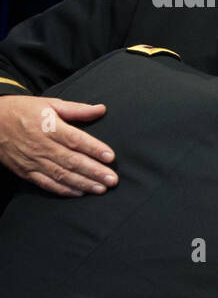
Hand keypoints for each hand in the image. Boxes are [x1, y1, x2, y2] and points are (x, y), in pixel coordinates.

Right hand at [0, 95, 116, 195]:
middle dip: (94, 171)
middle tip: (112, 180)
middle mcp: (42, 145)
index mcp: (49, 127)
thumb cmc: (23, 111)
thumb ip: (77, 109)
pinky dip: (63, 190)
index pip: (75, 139)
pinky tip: (79, 193)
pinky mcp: (26, 171)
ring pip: (61, 175)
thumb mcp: (49, 104)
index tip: (110, 156)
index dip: (94, 148)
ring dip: (83, 183)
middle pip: (71, 160)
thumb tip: (102, 109)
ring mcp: (33, 160)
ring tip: (101, 189)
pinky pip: (46, 183)